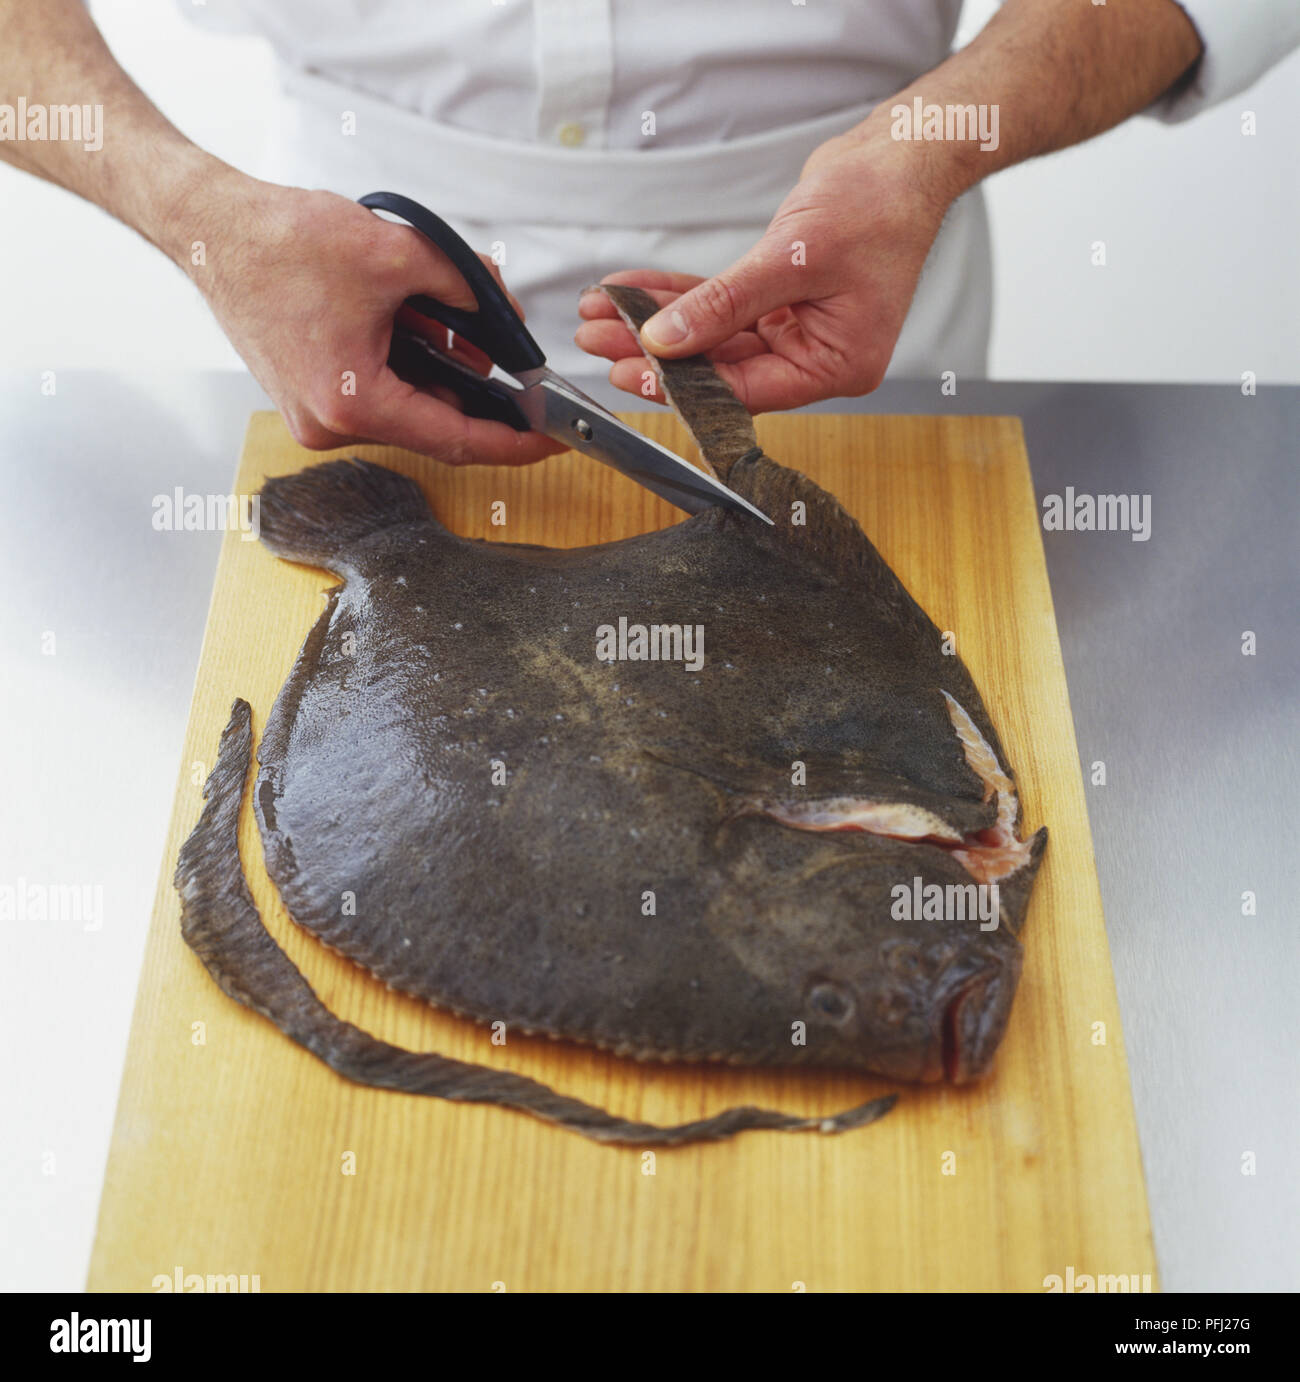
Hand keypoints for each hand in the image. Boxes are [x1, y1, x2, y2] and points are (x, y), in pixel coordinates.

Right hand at [182, 173, 563, 465]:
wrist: (210, 230)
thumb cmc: (276, 242)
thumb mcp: (392, 253)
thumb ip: (461, 284)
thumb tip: (501, 305)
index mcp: (352, 405)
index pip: (455, 440)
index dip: (513, 443)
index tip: (552, 443)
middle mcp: (331, 425)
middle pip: (434, 426)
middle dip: (479, 393)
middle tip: (519, 371)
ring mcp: (317, 417)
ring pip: (409, 407)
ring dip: (441, 372)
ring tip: (453, 324)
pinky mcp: (310, 398)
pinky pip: (381, 394)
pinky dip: (409, 367)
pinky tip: (419, 327)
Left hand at [575, 122, 963, 412]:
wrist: (903, 156)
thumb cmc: (878, 204)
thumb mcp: (794, 258)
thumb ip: (727, 303)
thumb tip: (668, 339)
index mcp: (836, 365)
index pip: (746, 390)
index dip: (683, 384)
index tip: (628, 369)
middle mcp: (816, 355)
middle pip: (722, 367)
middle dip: (655, 351)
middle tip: (597, 337)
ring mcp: (797, 328)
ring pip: (713, 337)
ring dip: (656, 324)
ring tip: (601, 313)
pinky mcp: (778, 300)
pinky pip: (719, 306)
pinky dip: (678, 297)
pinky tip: (632, 291)